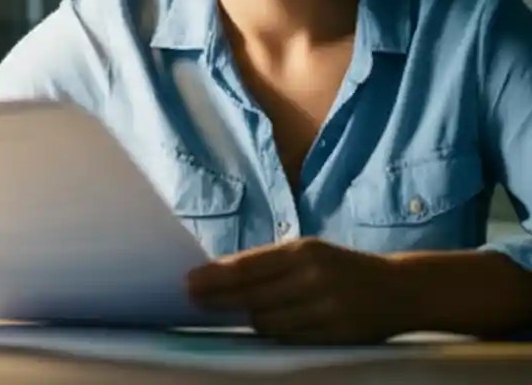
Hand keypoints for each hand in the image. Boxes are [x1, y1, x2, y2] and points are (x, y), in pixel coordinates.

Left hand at [187, 237, 402, 343]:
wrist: (400, 288)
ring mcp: (326, 309)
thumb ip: (270, 262)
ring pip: (267, 322)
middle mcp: (313, 278)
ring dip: (247, 318)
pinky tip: (263, 325)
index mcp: (303, 251)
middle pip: (252, 297)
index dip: (215, 277)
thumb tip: (220, 273)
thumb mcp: (309, 251)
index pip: (248, 267)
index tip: (189, 281)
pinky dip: (273, 332)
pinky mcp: (335, 335)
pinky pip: (289, 338)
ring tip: (232, 312)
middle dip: (219, 300)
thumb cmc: (342, 267)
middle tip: (194, 300)